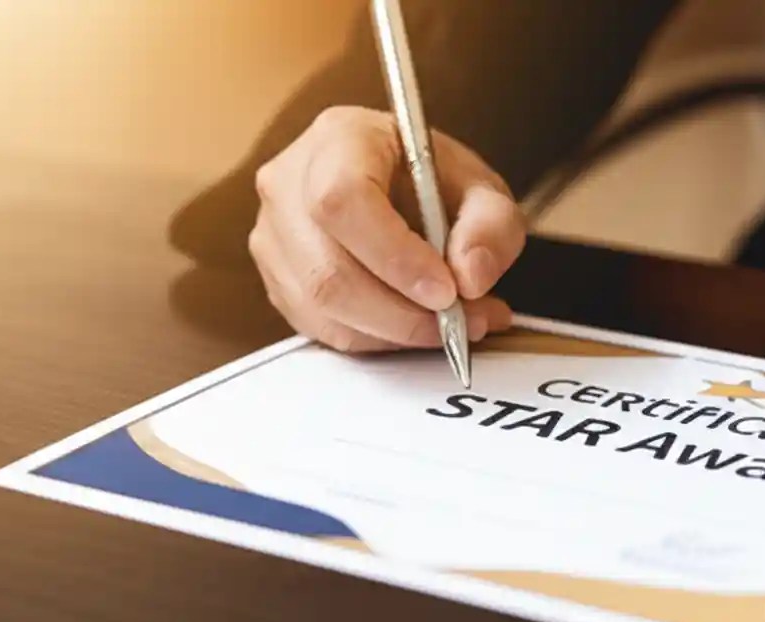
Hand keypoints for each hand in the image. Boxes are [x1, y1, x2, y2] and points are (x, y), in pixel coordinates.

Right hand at [249, 106, 523, 351]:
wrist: (405, 189)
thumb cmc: (435, 182)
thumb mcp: (484, 190)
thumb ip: (491, 227)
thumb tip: (471, 277)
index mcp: (340, 138)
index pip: (344, 199)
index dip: (394, 257)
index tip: (446, 291)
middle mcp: (290, 182)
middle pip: (328, 269)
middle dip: (403, 312)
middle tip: (462, 322)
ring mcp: (273, 233)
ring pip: (322, 307)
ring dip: (395, 332)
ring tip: (451, 325)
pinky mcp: (276, 278)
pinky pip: (320, 327)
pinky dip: (376, 339)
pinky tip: (413, 325)